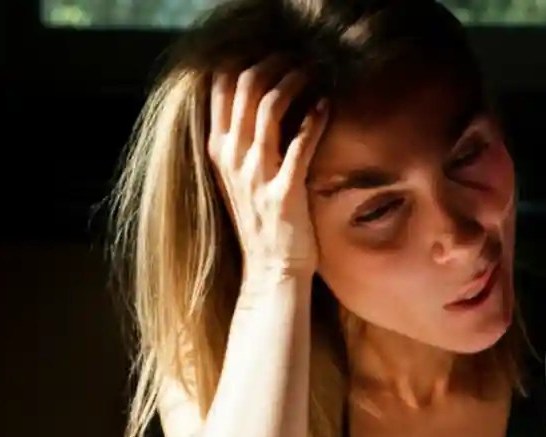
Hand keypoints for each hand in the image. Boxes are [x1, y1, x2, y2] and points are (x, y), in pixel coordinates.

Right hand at [208, 57, 328, 280]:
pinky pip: (300, 144)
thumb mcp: (239, 178)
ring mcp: (256, 176)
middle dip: (273, 64)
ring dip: (294, 81)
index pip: (220, 89)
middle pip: (245, 88)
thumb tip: (259, 103)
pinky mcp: (284, 193)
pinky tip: (326, 105)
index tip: (270, 57)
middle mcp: (232, 159)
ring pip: (268, 107)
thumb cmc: (262, 222)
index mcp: (219, 151)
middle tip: (297, 60)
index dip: (245, 63)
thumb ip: (243, 142)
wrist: (271, 270)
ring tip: (313, 73)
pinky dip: (315, 118)